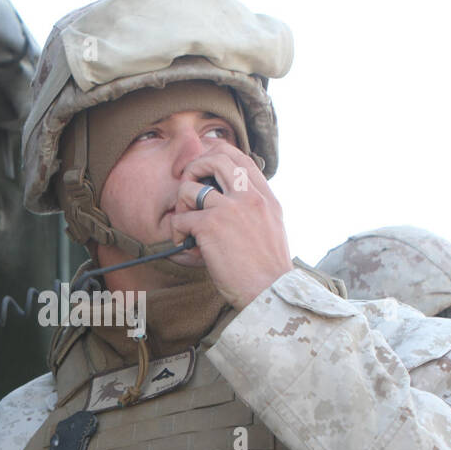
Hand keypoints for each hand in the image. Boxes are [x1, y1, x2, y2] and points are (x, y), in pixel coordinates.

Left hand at [168, 141, 294, 309]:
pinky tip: (186, 244)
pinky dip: (177, 231)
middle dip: (194, 168)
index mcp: (265, 197)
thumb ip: (256, 209)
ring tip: (186, 222)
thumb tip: (235, 200)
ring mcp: (230, 210)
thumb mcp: (273, 228)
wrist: (271, 293)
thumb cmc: (269, 270)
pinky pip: (180, 218)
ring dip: (181, 204)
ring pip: (190, 187)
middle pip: (215, 158)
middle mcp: (249, 198)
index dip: (216, 156)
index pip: (239, 157)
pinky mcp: (211, 227)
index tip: (205, 170)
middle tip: (189, 188)